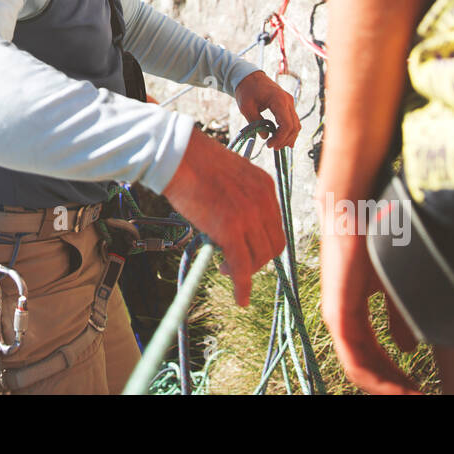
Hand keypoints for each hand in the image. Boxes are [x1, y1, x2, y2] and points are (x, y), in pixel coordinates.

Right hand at [162, 129, 285, 306]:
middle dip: (258, 260)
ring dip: (246, 271)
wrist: (178, 155)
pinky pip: (243, 267)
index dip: (263, 243)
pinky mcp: (230, 229)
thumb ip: (239, 197)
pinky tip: (239, 298)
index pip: (276, 225)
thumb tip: (231, 225)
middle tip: (237, 264)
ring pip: (259, 258)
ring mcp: (248, 216)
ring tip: (224, 270)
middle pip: (273, 245)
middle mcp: (263, 201)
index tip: (248, 250)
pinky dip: (242, 286)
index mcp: (265, 186)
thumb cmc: (194, 162)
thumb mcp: (229, 175)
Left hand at [233, 71, 299, 148]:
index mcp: (278, 100)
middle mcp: (288, 101)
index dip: (280, 138)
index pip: (286, 124)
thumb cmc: (246, 91)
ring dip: (288, 137)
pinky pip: (293, 121)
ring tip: (276, 145)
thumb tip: (265, 137)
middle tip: (271, 147)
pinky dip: (289, 131)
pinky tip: (283, 140)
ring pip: (296, 125)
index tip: (269, 145)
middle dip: (284, 140)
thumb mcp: (246, 107)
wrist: (249, 77)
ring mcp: (289, 103)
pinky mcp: (287, 105)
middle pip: (294, 126)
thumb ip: (255, 122)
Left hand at [317, 185, 419, 393]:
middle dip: (395, 389)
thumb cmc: (375, 240)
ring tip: (415, 398)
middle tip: (420, 399)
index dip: (396, 380)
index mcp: (353, 314)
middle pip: (368, 370)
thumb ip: (398, 319)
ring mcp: (337, 318)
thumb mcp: (393, 287)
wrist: (357, 209)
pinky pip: (355, 361)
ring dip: (389, 390)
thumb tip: (407, 349)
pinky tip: (400, 390)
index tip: (420, 391)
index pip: (373, 359)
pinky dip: (378, 380)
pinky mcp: (338, 314)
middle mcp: (341, 320)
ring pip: (361, 371)